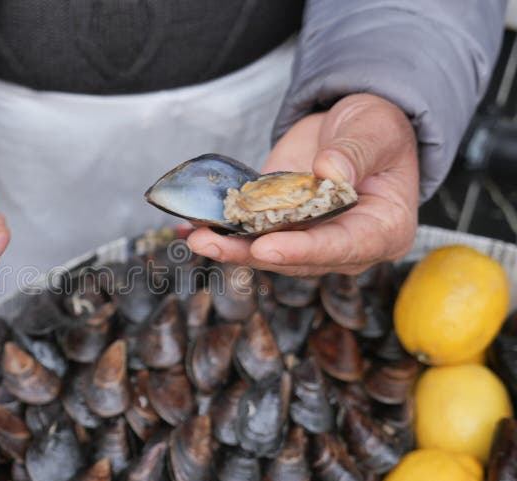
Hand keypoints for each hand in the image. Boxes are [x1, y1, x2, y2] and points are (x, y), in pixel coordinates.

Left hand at [188, 93, 418, 275]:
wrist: (351, 126)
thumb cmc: (377, 129)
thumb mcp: (375, 130)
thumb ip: (355, 152)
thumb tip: (329, 173)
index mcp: (383, 230)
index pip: (342, 247)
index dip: (303, 250)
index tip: (266, 248)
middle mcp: (346, 246)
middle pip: (298, 259)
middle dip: (252, 252)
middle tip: (212, 242)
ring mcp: (311, 240)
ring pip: (269, 252)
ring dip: (232, 247)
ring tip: (198, 237)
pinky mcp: (283, 227)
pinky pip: (253, 234)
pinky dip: (225, 232)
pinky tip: (193, 229)